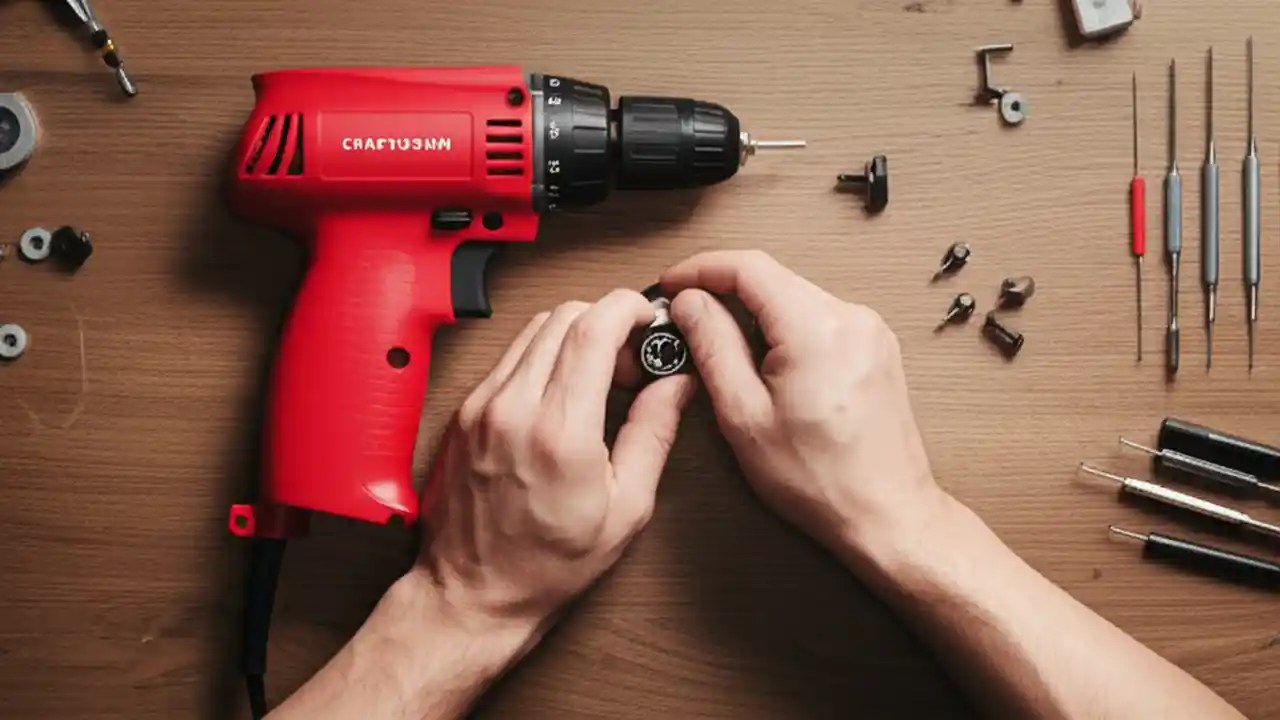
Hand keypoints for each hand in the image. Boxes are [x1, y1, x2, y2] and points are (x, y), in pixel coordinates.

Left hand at [417, 290, 695, 628]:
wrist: (474, 594)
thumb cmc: (546, 565)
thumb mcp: (625, 508)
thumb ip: (654, 433)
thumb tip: (676, 384)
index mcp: (559, 430)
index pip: (593, 327)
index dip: (628, 308)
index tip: (648, 318)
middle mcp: (512, 408)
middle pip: (564, 316)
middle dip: (606, 321)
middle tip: (628, 360)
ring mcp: (481, 406)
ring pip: (533, 330)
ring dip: (573, 336)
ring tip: (596, 379)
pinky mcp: (464, 411)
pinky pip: (509, 358)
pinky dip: (543, 358)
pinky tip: (561, 394)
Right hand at [661, 250, 939, 557]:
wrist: (886, 513)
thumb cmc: (822, 480)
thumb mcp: (744, 415)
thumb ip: (712, 347)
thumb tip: (691, 304)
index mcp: (817, 329)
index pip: (749, 267)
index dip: (701, 268)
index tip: (674, 283)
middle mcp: (851, 319)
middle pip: (773, 278)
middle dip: (723, 291)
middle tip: (686, 319)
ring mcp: (869, 331)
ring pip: (794, 297)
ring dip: (753, 313)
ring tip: (722, 349)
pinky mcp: (875, 347)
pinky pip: (818, 318)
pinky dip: (783, 329)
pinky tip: (764, 363)